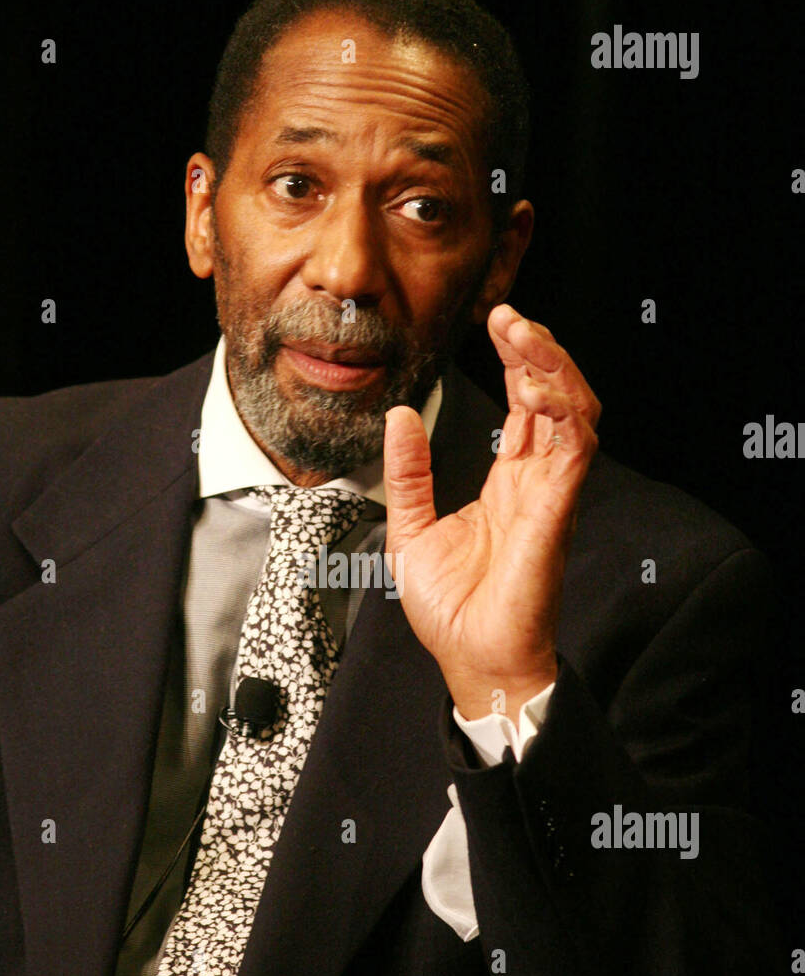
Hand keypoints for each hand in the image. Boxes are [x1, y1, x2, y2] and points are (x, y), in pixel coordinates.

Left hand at [383, 304, 599, 721]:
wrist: (470, 661)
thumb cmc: (452, 609)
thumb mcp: (410, 527)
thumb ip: (408, 472)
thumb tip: (400, 416)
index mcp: (509, 483)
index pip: (526, 405)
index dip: (518, 360)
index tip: (495, 322)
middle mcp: (537, 482)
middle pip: (557, 397)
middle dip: (539, 349)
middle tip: (508, 315)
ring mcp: (551, 495)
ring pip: (576, 412)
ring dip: (553, 367)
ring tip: (521, 333)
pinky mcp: (555, 512)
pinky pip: (573, 449)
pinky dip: (559, 411)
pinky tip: (530, 387)